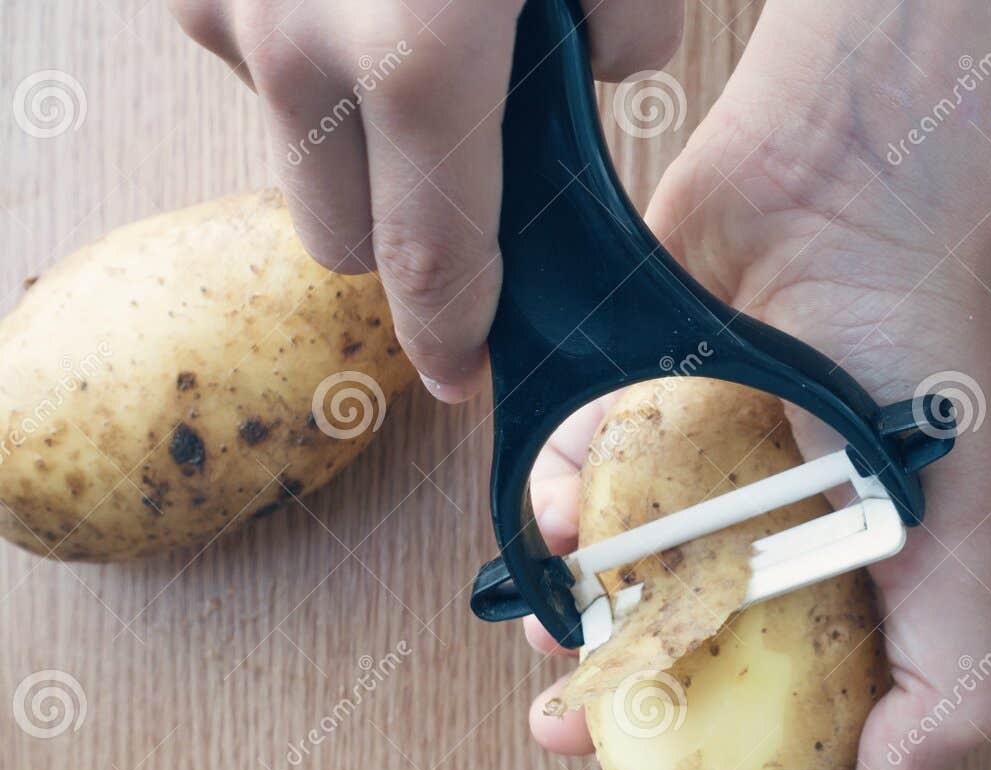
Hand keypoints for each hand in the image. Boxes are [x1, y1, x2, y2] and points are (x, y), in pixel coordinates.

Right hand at [168, 0, 682, 399]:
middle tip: (465, 179)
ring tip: (419, 53)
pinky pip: (253, 61)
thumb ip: (625, 29)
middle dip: (403, 239)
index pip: (430, 264)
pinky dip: (310, 54)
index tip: (463, 377)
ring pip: (292, 151)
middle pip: (341, 239)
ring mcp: (229, 5)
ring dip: (351, 142)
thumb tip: (598, 74)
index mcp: (420, 56)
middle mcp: (299, 45)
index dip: (450, 338)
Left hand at [521, 33, 990, 769]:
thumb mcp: (958, 545)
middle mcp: (758, 523)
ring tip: (548, 632)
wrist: (847, 195)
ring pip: (606, 562)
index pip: (769, 683)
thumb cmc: (918, 365)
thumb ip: (947, 681)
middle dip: (614, 689)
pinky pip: (567, 468)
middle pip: (671, 630)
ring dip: (566, 608)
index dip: (710, 741)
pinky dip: (547, 505)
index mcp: (838, 570)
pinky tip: (547, 531)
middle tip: (564, 726)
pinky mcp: (623, 398)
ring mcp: (686, 460)